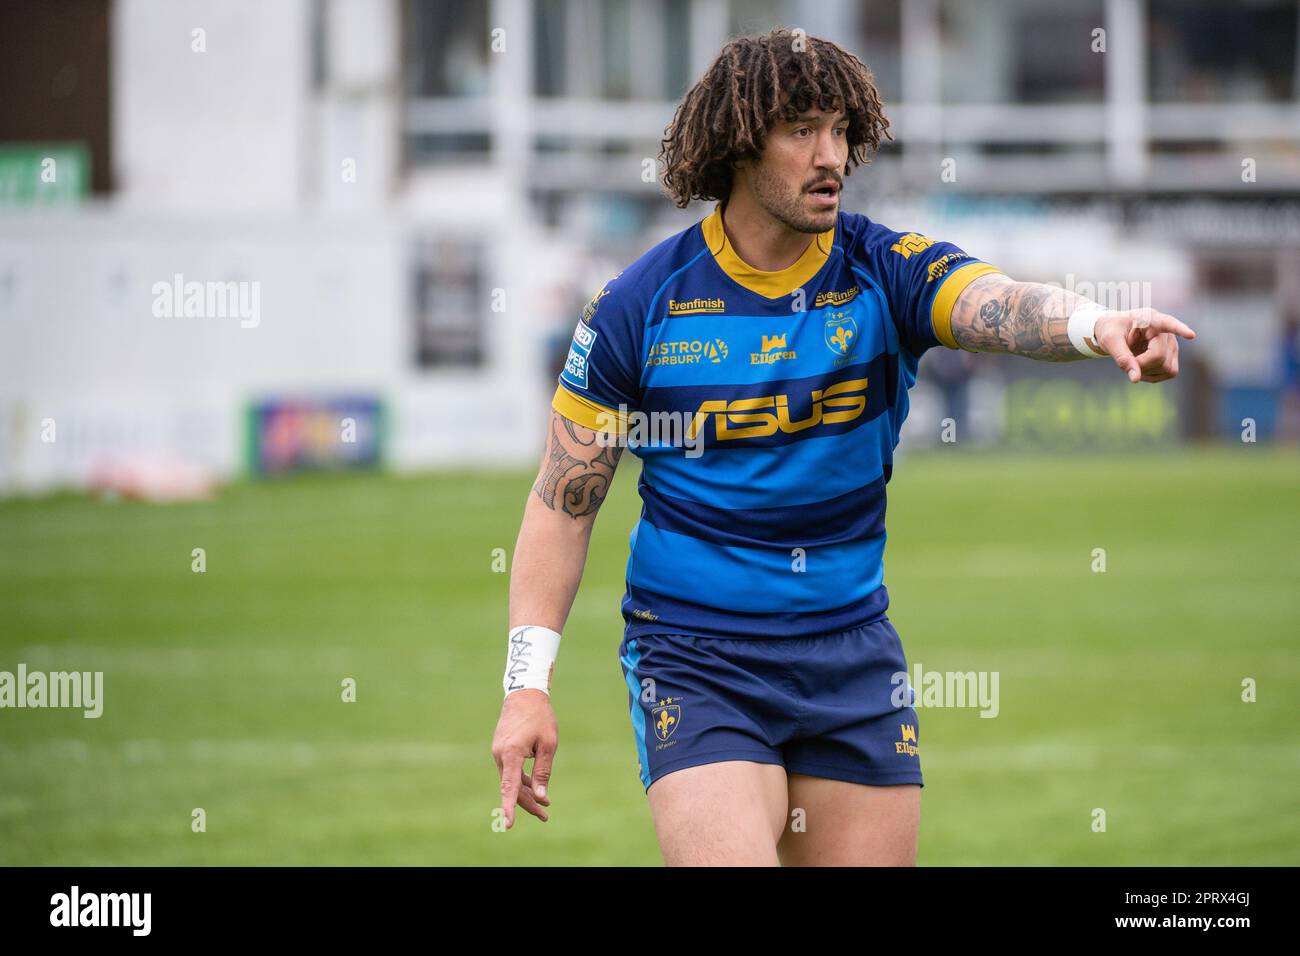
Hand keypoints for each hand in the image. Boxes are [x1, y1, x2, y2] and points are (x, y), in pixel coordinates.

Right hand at [491, 689, 556, 827]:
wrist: (524, 695)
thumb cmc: (540, 717)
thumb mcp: (548, 744)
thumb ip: (543, 771)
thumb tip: (542, 796)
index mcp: (512, 753)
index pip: (510, 787)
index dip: (509, 807)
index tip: (508, 824)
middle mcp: (501, 755)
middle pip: (513, 787)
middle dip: (529, 804)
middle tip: (546, 816)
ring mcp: (499, 753)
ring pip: (511, 780)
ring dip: (526, 793)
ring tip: (545, 806)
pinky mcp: (501, 750)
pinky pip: (510, 771)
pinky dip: (522, 781)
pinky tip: (535, 789)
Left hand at [1093, 308, 1196, 382]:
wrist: (1115, 332)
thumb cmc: (1112, 331)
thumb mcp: (1109, 341)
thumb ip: (1121, 357)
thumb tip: (1135, 379)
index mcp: (1149, 318)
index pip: (1167, 323)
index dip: (1179, 330)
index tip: (1191, 335)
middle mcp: (1166, 330)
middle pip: (1159, 357)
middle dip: (1140, 364)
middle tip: (1125, 358)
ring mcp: (1172, 343)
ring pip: (1168, 368)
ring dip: (1147, 371)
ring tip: (1133, 360)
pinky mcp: (1173, 355)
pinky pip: (1169, 373)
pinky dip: (1152, 376)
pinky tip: (1140, 367)